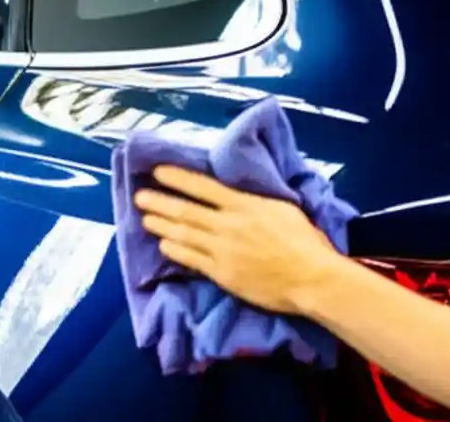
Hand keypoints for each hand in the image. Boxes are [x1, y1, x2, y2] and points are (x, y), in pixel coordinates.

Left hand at [134, 165, 343, 315]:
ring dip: (161, 226)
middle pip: (185, 211)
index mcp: (243, 205)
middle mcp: (227, 224)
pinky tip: (164, 245)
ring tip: (144, 219)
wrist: (311, 278)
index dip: (177, 178)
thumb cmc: (304, 241)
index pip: (202, 187)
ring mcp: (222, 250)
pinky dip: (175, 250)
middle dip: (159, 202)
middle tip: (139, 197)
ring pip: (184, 234)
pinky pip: (192, 259)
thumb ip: (255, 201)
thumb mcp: (282, 208)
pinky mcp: (222, 274)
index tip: (158, 171)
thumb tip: (238, 193)